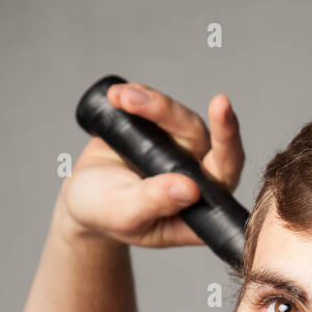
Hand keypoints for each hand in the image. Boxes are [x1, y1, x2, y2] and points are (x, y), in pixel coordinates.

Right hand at [58, 83, 244, 248]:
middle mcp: (199, 177)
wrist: (82, 197)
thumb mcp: (127, 215)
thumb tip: (190, 190)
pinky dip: (141, 96)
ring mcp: (182, 151)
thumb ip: (156, 203)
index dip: (229, 148)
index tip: (226, 120)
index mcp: (200, 207)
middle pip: (208, 141)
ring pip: (182, 119)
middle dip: (206, 118)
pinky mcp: (163, 130)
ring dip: (155, 104)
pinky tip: (118, 97)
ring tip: (121, 99)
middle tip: (217, 101)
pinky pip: (160, 107)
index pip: (226, 175)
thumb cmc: (106, 214)